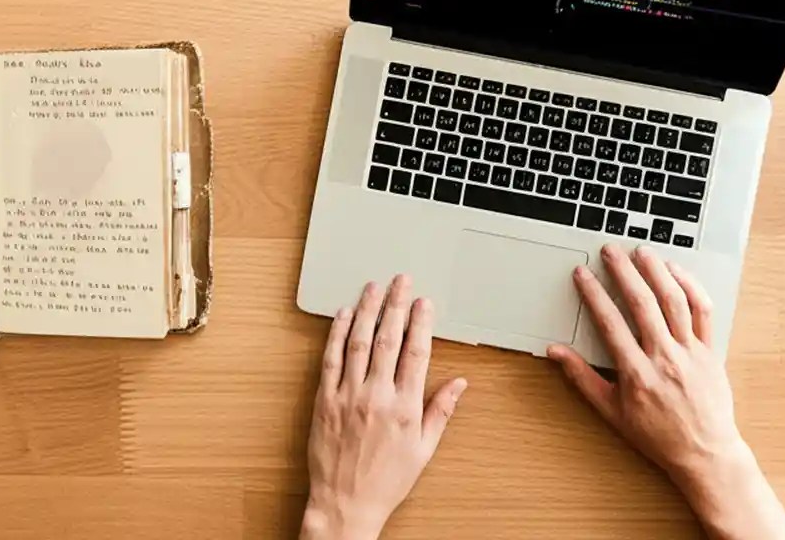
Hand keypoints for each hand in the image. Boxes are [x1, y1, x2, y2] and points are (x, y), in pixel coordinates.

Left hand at [301, 276, 467, 539]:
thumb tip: (460, 383)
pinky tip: (343, 316)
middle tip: (400, 281)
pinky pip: (330, 359)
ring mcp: (348, 396)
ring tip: (373, 288)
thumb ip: (441, 411)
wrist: (346, 503)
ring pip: (358, 342)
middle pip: (388, 338)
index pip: (416, 352)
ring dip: (366, 310)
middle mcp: (376, 396)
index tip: (423, 302)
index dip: (420, 322)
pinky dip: (337, 334)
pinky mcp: (324, 401)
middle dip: (395, 305)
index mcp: (405, 407)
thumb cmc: (386, 481)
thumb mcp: (424, 450)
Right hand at [548, 245, 784, 539]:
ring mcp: (690, 351)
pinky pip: (703, 310)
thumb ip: (581, 378)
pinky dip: (690, 286)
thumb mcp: (611, 411)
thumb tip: (556, 353)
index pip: (610, 322)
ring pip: (674, 300)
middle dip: (623, 271)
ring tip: (641, 252)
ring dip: (656, 271)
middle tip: (609, 250)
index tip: (582, 274)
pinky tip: (676, 271)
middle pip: (643, 303)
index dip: (593, 294)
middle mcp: (664, 357)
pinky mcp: (710, 350)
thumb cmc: (657, 435)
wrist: (704, 452)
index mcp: (636, 373)